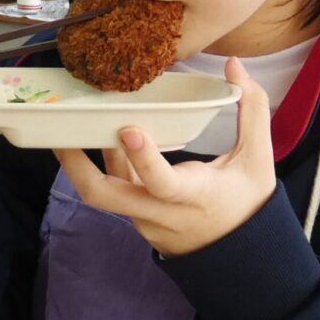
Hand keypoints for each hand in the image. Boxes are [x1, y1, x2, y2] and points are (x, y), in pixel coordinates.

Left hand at [54, 59, 276, 256]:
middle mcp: (160, 213)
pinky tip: (99, 134)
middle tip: (60, 133)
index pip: (162, 184)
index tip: (129, 129)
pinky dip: (108, 164)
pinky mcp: (138, 219)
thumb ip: (251, 110)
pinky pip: (117, 189)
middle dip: (77, 166)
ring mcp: (144, 219)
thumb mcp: (258, 158)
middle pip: (105, 197)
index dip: (143, 159)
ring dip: (85, 160)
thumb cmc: (247, 202)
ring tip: (67, 126)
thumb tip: (234, 65)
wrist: (240, 254)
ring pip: (106, 191)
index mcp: (193, 196)